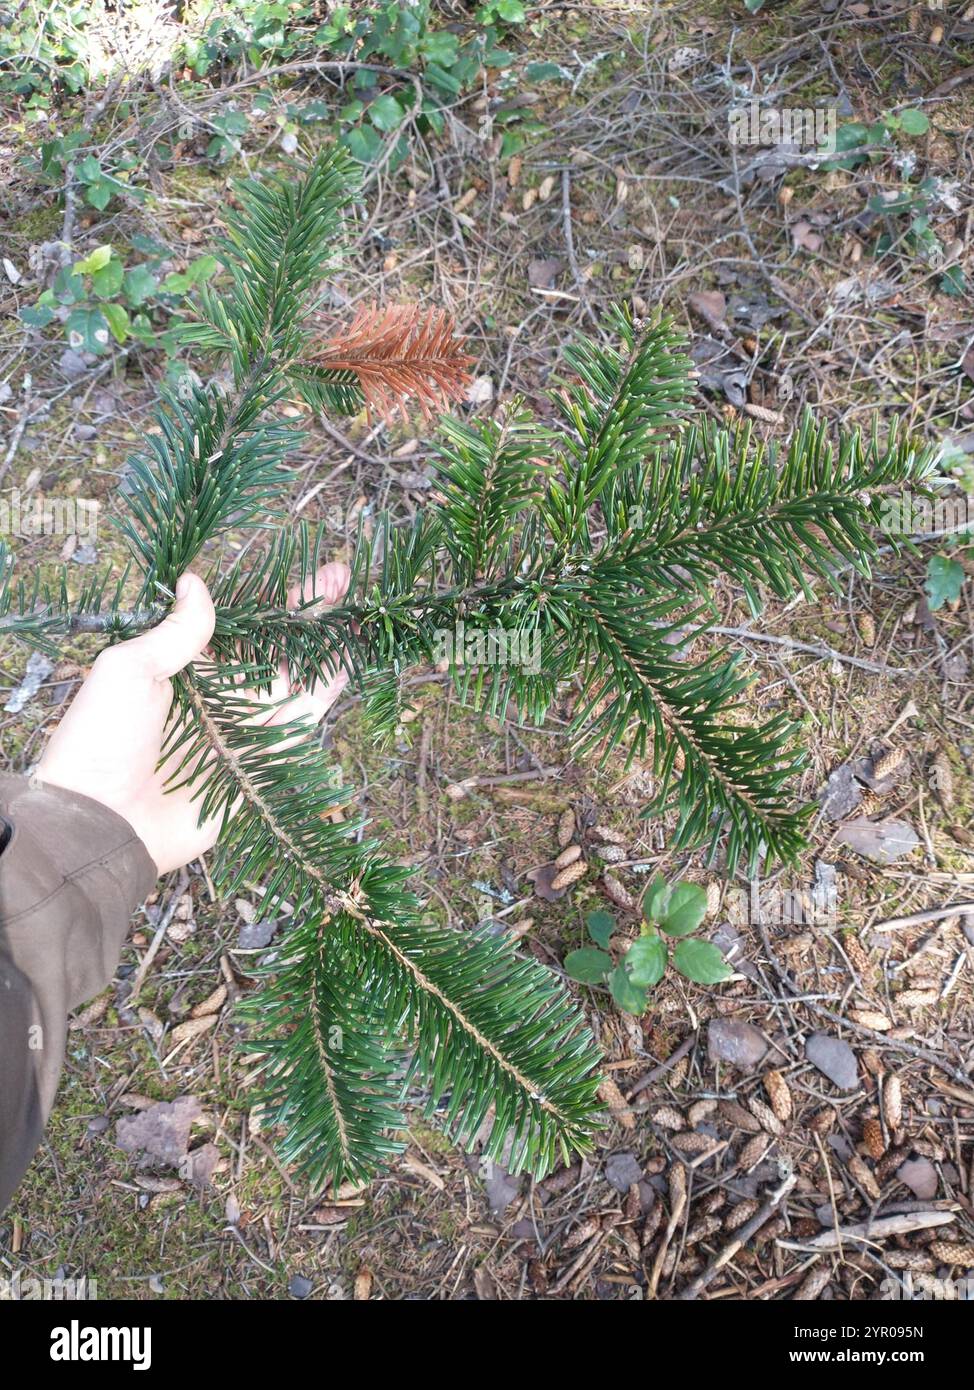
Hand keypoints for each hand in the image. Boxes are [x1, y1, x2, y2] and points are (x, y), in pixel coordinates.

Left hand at [36, 566, 349, 874]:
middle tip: (340, 577)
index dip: (266, 601)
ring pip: (295, 682)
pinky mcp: (260, 766)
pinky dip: (324, 693)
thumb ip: (175, 631)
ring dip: (324, 648)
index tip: (288, 572)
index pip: (236, 628)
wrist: (102, 823)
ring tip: (352, 612)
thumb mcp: (128, 669)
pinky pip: (298, 725)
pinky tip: (344, 662)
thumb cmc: (101, 740)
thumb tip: (196, 580)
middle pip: (273, 650)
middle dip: (306, 616)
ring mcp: (241, 733)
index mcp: (182, 672)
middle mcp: (216, 699)